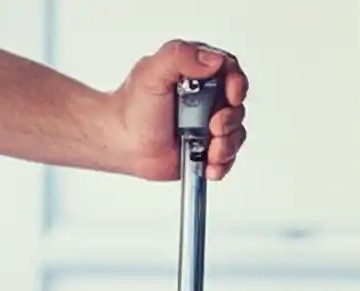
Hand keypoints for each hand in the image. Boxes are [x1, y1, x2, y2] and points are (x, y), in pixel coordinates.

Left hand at [110, 39, 248, 181]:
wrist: (121, 143)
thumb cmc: (132, 108)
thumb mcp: (152, 71)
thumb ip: (180, 56)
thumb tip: (212, 60)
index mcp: (195, 73)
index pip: (230, 71)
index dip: (237, 83)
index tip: (231, 95)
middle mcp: (205, 98)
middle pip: (237, 105)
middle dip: (230, 119)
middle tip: (212, 126)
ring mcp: (207, 125)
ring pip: (236, 133)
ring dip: (227, 144)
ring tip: (208, 149)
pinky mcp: (206, 149)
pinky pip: (227, 157)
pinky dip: (222, 164)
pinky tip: (208, 164)